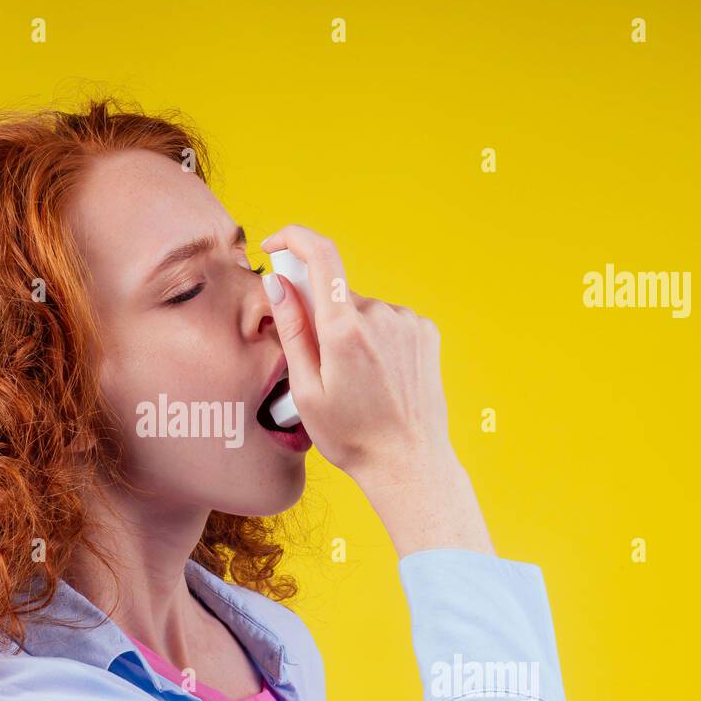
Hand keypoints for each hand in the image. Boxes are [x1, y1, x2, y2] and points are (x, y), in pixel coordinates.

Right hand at [260, 224, 494, 557]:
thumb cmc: (350, 435)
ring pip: (361, 309)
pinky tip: (377, 376)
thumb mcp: (306, 389)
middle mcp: (380, 316)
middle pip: (335, 293)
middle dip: (319, 314)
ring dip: (348, 330)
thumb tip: (277, 284)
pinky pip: (386, 320)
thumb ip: (291, 330)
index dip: (293, 238)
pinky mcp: (424, 331)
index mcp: (344, 331)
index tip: (276, 245)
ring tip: (354, 381)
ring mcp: (406, 322)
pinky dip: (373, 338)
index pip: (320, 255)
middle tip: (318, 363)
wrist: (408, 463)